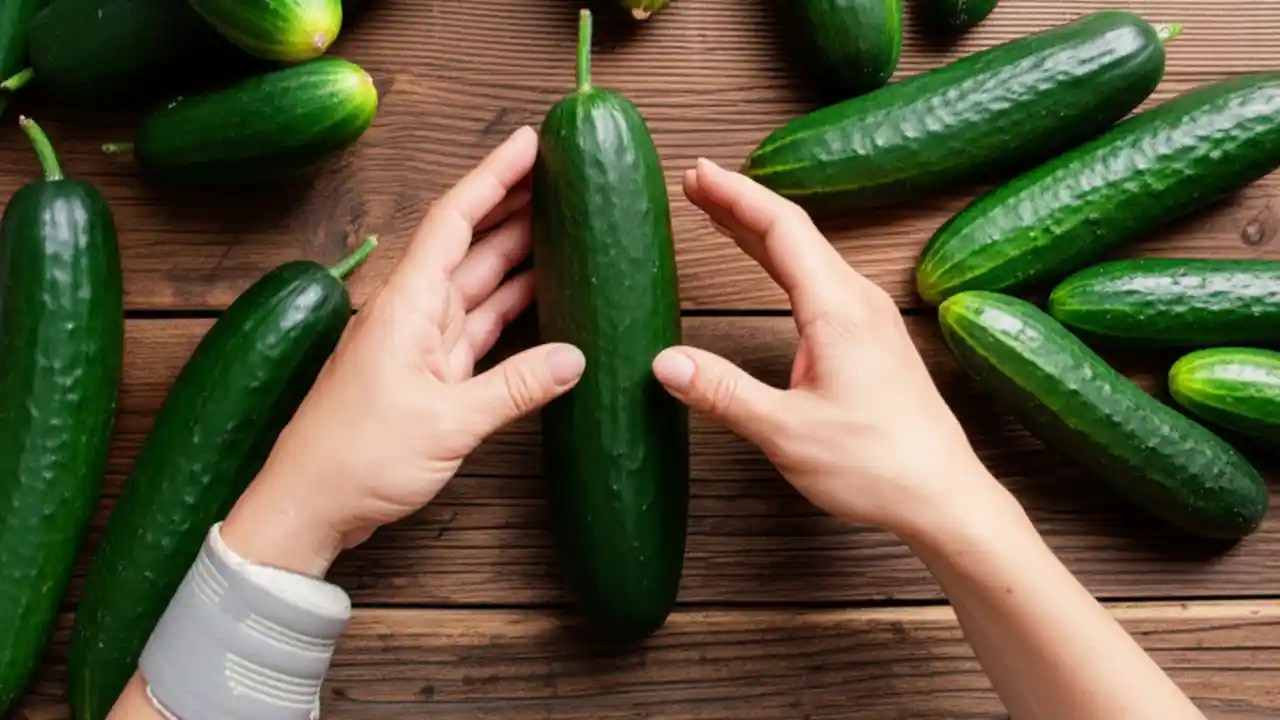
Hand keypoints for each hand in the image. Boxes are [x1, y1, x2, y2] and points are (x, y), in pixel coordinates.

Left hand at [222, 127, 585, 574]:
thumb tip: (574, 358)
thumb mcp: (446, 422)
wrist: (308, 505)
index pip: (454, 221)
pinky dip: (510, 312)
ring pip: (476, 286)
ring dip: (517, 256)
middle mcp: (411, 313)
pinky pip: (476, 329)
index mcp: (406, 305)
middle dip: (513, 207)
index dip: (493, 177)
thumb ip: (514, 388)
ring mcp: (419, 344)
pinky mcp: (427, 376)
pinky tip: (542, 300)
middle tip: (562, 178)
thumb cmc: (357, 457)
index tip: (529, 142)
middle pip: (469, 245)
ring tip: (564, 227)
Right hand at [652, 159, 999, 537]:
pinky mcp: (871, 338)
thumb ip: (724, 392)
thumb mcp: (787, 432)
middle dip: (740, 203)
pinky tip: (767, 265)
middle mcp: (857, 302)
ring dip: (759, 229)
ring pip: (807, 255)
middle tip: (694, 183)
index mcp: (838, 310)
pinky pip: (818, 279)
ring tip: (718, 212)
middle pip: (793, 232)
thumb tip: (664, 363)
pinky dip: (781, 259)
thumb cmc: (876, 465)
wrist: (944, 496)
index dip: (735, 196)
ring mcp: (868, 318)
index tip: (696, 174)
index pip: (781, 229)